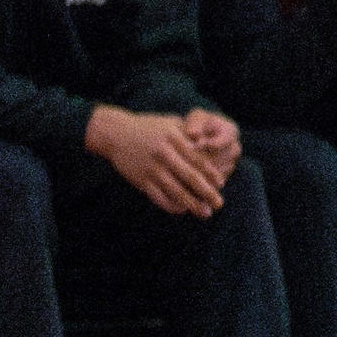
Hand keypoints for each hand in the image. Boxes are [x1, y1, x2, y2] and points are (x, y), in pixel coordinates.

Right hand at [86, 104, 229, 216]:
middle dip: (206, 192)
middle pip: (189, 176)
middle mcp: (163, 154)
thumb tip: (212, 143)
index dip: (210, 172)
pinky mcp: (141, 181)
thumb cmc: (148, 127)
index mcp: (173, 139)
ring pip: (175, 190)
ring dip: (192, 204)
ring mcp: (151, 169)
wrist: (115, 133)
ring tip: (205, 213)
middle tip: (219, 203)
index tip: (221, 183)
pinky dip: (171, 206)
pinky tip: (183, 210)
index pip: (197, 158)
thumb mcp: (170, 123)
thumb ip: (190, 133)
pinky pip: (158, 197)